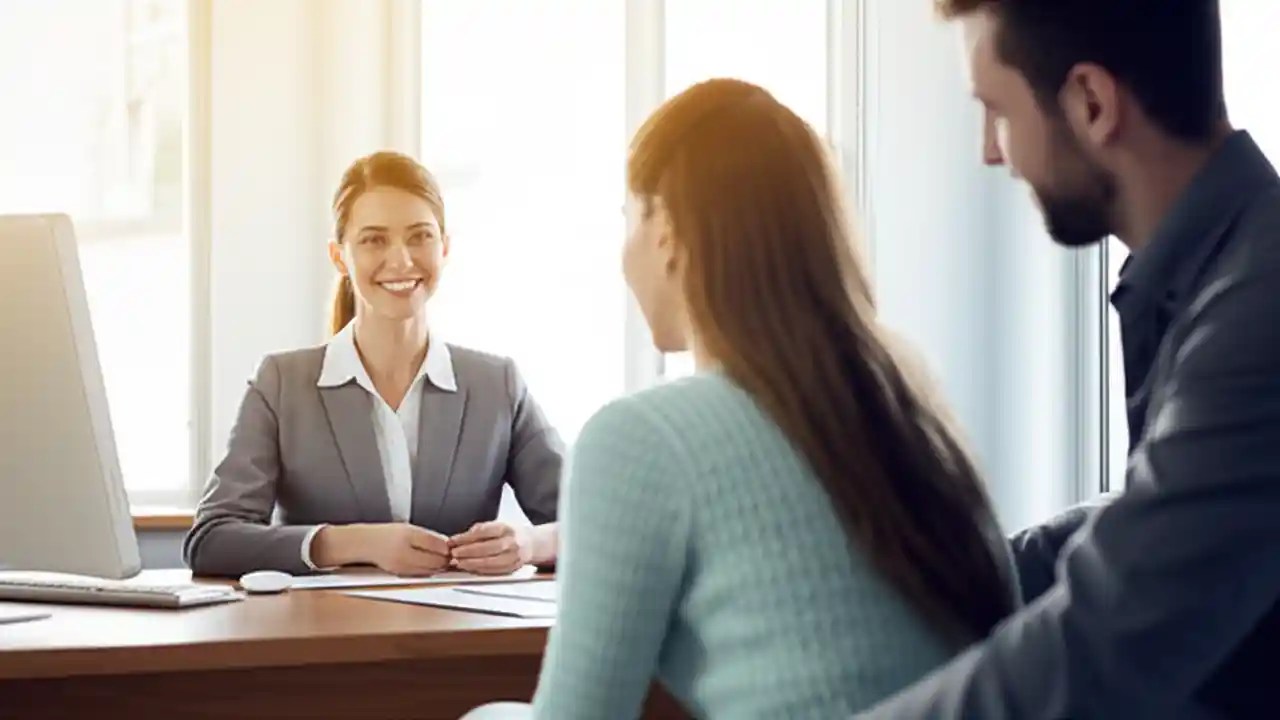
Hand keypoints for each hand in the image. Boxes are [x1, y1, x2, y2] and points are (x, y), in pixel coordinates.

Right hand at [314, 523, 449, 575]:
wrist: (364, 544)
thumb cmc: (385, 534)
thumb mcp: (409, 529)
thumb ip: (428, 537)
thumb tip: (446, 545)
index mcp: (408, 536)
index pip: (436, 544)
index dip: (447, 547)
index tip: (451, 546)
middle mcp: (404, 552)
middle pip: (435, 560)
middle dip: (445, 559)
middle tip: (449, 555)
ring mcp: (402, 565)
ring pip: (429, 570)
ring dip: (438, 566)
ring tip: (439, 560)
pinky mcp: (400, 574)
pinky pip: (420, 574)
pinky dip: (428, 571)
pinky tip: (427, 565)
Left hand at [449, 521, 532, 574]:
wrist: (531, 543)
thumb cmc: (510, 533)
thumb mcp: (497, 525)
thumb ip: (480, 530)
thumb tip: (459, 539)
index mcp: (506, 528)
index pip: (482, 532)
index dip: (465, 537)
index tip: (453, 541)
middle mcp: (511, 542)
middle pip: (486, 548)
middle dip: (467, 552)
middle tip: (454, 553)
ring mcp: (513, 557)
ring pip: (489, 562)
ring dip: (471, 563)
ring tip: (458, 563)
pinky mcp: (512, 568)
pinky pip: (493, 571)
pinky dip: (479, 570)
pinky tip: (470, 568)